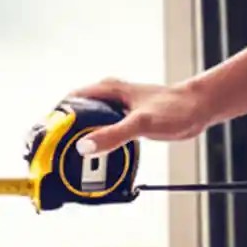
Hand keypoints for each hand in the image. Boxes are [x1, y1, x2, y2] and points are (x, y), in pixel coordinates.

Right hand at [68, 78, 214, 155]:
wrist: (200, 108)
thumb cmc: (175, 108)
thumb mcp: (141, 123)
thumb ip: (113, 135)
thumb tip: (85, 147)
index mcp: (106, 90)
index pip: (69, 102)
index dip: (55, 118)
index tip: (46, 136)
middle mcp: (108, 97)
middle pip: (75, 113)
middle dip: (63, 131)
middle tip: (55, 151)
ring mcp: (116, 109)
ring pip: (88, 123)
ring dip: (79, 137)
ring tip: (70, 156)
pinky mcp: (124, 120)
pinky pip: (103, 131)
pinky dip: (96, 142)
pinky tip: (96, 155)